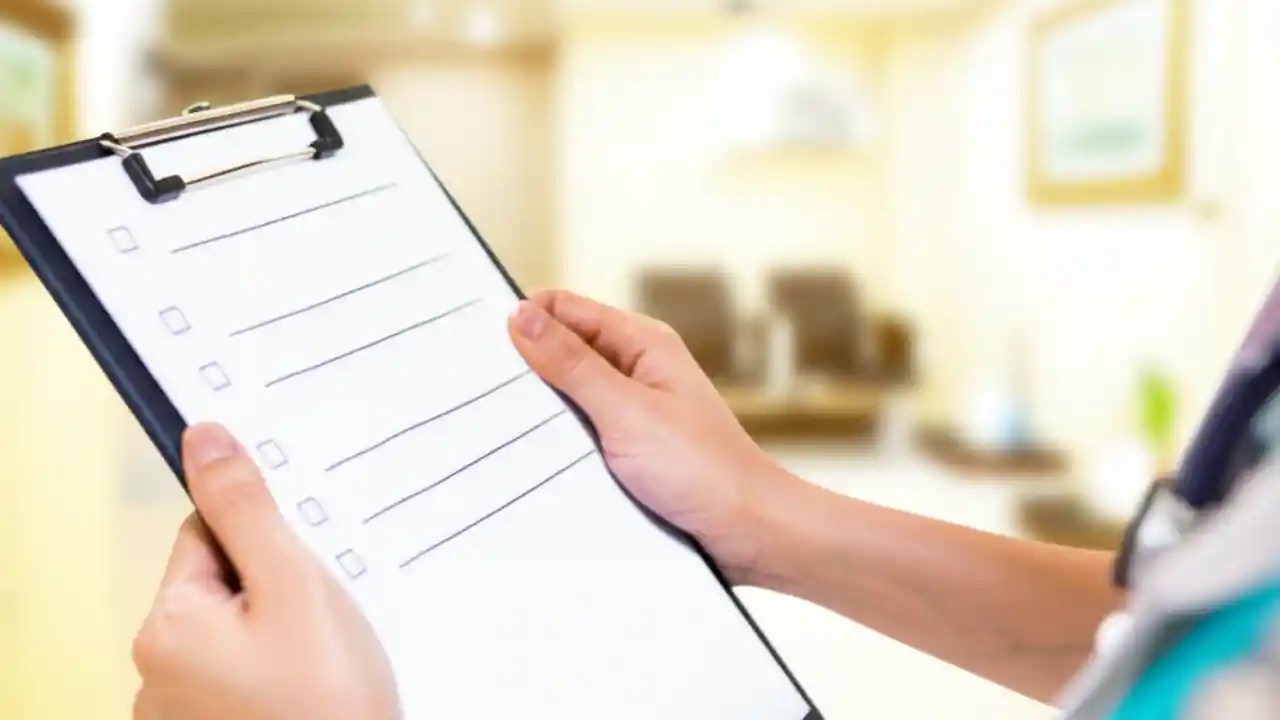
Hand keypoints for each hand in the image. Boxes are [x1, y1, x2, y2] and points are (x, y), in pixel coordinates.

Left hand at [132, 423, 399, 719]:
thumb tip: (205, 439)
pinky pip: (247, 680)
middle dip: (278, 592)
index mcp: (167, 628)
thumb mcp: (294, 586)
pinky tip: (318, 689)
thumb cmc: (328, 701)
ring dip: (285, 636)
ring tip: (326, 664)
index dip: (264, 543)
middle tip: (324, 622)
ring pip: (241, 637)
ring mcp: (186, 714)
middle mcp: (158, 676)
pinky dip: (283, 677)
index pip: (204, 537)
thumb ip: (246, 510)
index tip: (302, 565)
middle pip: (223, 589)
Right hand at [508, 290, 797, 584]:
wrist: (749, 533)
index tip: (478, 341)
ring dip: (541, 412)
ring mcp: (633, 413)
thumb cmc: (704, 470)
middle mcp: (637, 372)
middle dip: (525, 367)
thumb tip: (522, 317)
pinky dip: (558, 443)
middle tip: (479, 390)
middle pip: (563, 352)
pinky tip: (533, 462)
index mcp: (642, 344)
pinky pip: (580, 436)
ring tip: (501, 429)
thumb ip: (572, 364)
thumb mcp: (626, 411)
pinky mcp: (630, 451)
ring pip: (568, 399)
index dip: (524, 318)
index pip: (565, 309)